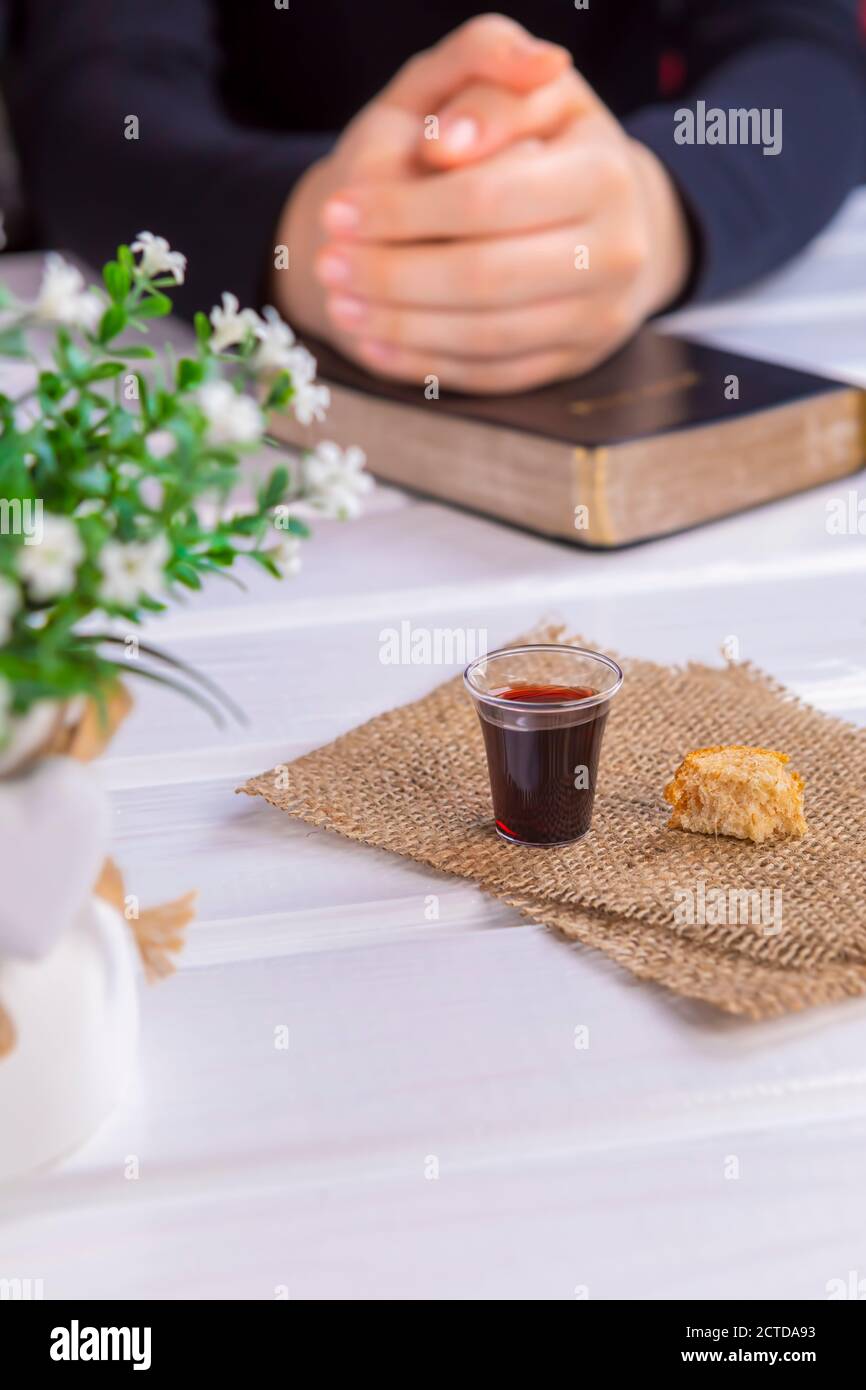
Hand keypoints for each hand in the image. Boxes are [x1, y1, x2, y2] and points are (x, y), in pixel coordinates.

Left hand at [314, 70, 692, 391]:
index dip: (402, 210)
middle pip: (483, 276)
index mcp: (604, 173)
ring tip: (340, 306)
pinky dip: (426, 364)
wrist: (608, 212)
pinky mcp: (577, 362)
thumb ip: (484, 90)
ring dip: (400, 326)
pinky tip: (375, 344)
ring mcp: (600, 316)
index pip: (486, 199)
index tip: (337, 212)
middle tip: (327, 266)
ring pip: (484, 335)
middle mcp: (616, 252)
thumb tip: (443, 145)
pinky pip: (492, 375)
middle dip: (392, 275)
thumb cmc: (547, 138)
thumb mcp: (522, 91)